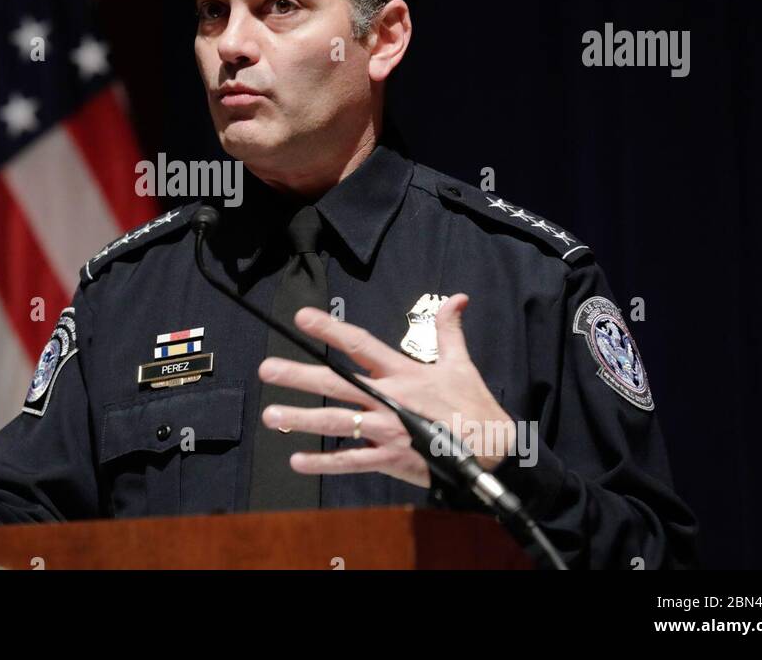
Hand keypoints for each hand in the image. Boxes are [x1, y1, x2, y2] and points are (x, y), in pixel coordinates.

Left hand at [258, 294, 511, 487]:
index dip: (331, 329)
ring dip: (301, 419)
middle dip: (300, 375)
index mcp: (404, 374)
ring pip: (336, 422)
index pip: (360, 344)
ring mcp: (388, 430)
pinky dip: (324, 462)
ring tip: (271, 415)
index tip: (302, 317)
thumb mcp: (462, 365)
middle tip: (267, 369)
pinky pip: (351, 461)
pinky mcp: (391, 459)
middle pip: (337, 383)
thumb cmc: (475, 409)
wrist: (494, 454)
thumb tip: (457, 298)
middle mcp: (390, 399)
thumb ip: (450, 331)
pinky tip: (297, 460)